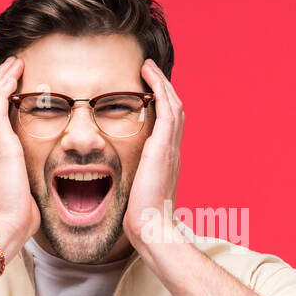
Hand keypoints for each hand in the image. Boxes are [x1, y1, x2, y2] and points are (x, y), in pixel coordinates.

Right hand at [0, 56, 38, 249]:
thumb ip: (30, 171)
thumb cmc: (19, 212)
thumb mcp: (26, 185)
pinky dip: (3, 88)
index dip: (1, 95)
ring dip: (1, 78)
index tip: (15, 81)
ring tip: (15, 63)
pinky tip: (15, 76)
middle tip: (14, 63)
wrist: (7, 225)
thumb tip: (47, 168)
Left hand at [124, 58, 184, 251]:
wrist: (152, 228)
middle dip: (164, 88)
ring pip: (174, 105)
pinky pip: (167, 109)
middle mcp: (172, 151)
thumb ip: (133, 182)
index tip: (150, 91)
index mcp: (166, 161)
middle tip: (150, 71)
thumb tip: (119, 183)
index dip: (163, 105)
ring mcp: (170, 148)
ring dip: (162, 83)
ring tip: (149, 67)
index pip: (169, 125)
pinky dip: (160, 89)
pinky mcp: (163, 147)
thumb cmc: (142, 219)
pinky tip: (149, 75)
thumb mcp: (137, 193)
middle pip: (176, 110)